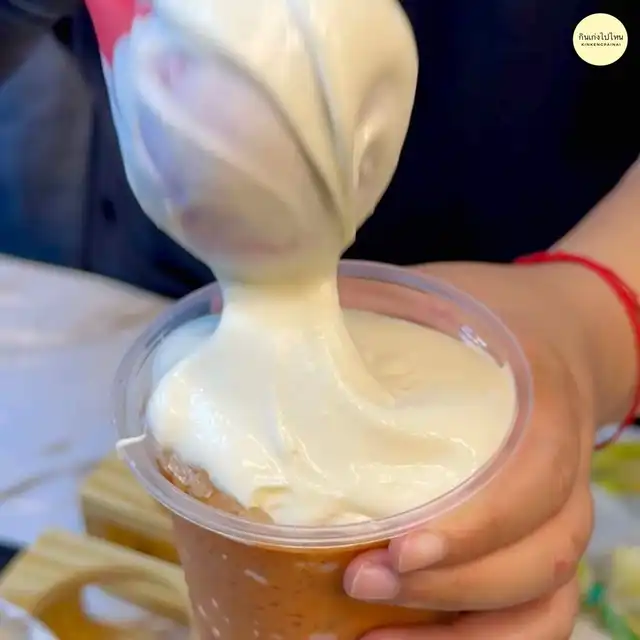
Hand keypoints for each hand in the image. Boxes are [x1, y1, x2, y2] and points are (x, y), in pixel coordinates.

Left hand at [341, 261, 622, 638]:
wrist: (552, 328)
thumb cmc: (484, 316)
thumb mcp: (436, 294)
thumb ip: (374, 309)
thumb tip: (269, 325)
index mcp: (544, 397)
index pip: (535, 474)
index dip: (477, 523)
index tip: (399, 545)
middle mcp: (568, 466)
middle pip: (541, 554)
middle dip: (450, 585)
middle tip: (358, 582)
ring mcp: (563, 510)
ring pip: (544, 602)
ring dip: (464, 634)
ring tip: (373, 636)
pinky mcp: (544, 537)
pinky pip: (538, 614)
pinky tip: (406, 639)